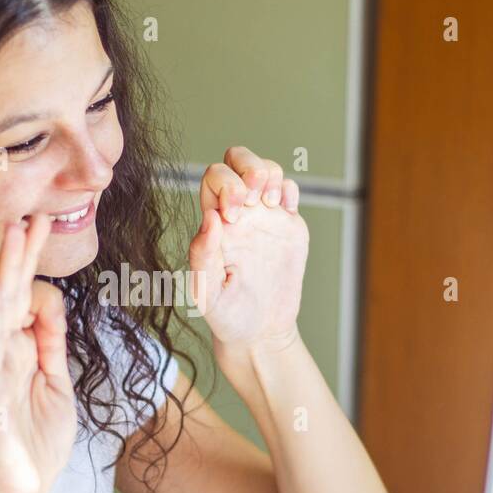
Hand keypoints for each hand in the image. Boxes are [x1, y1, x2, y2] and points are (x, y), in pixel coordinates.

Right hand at [0, 214, 75, 492]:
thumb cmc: (35, 448)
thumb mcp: (57, 388)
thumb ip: (52, 347)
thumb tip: (50, 305)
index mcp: (21, 354)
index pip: (28, 298)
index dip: (36, 263)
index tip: (43, 224)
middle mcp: (3, 355)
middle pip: (14, 295)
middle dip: (24, 254)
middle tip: (32, 212)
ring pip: (0, 311)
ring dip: (7, 270)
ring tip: (13, 232)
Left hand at [188, 146, 308, 354]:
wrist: (261, 332)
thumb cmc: (226, 315)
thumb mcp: (207, 292)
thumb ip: (202, 255)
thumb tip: (210, 218)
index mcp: (214, 223)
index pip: (213, 178)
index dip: (224, 185)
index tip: (234, 217)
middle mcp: (238, 213)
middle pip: (238, 160)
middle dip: (249, 168)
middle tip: (255, 200)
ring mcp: (265, 217)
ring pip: (266, 169)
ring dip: (271, 176)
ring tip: (271, 205)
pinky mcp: (289, 226)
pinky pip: (290, 190)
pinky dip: (290, 190)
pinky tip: (285, 212)